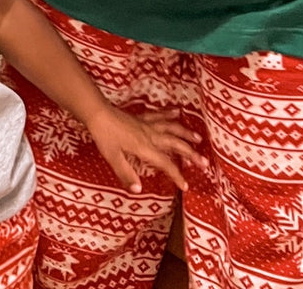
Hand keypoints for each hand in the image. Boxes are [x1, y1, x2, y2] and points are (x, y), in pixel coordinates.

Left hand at [84, 106, 203, 194]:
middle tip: (205, 163)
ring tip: (198, 138)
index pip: (166, 164)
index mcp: (145, 148)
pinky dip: (169, 114)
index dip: (177, 175)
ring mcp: (146, 125)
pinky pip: (158, 115)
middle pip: (175, 145)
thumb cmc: (104, 136)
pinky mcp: (141, 118)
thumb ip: (126, 174)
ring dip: (185, 134)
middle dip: (190, 154)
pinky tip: (177, 111)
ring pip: (170, 128)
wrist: (97, 112)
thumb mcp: (112, 157)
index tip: (185, 187)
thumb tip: (138, 190)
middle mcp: (150, 136)